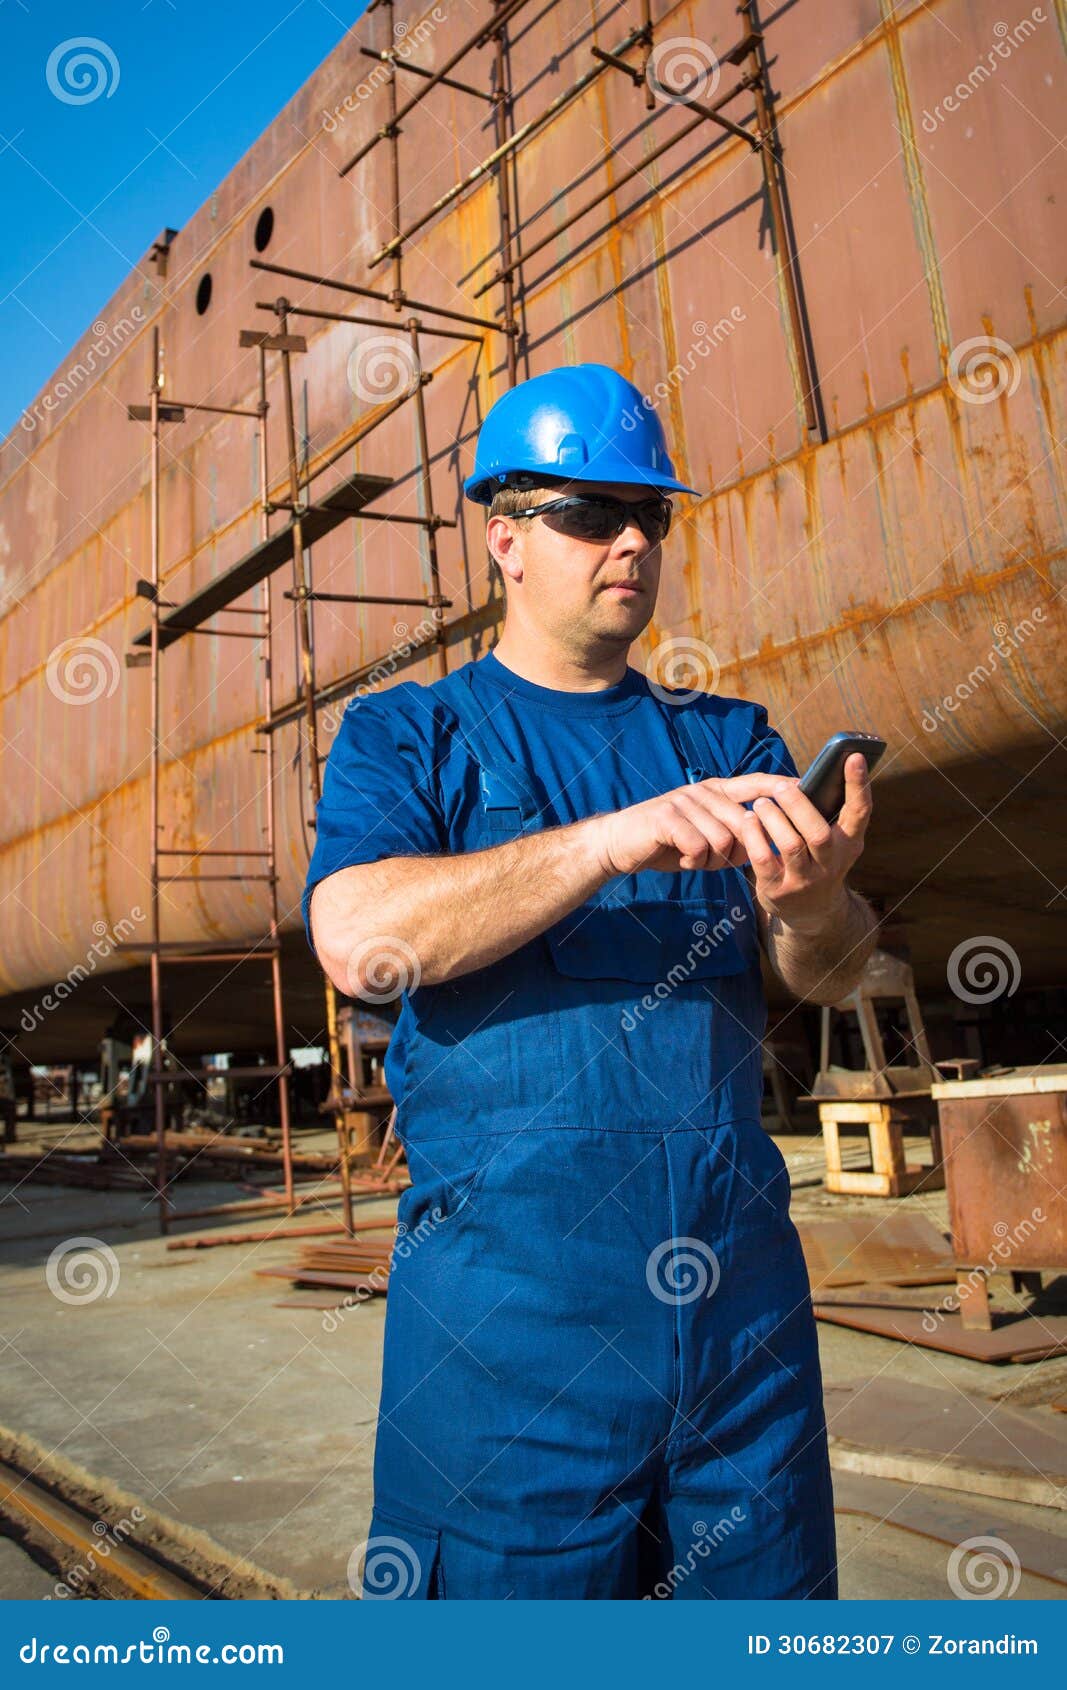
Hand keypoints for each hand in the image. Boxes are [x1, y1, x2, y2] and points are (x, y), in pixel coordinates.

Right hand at [590, 773, 801, 876]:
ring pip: (721, 838)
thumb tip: (766, 842)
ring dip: (710, 859)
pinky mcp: (667, 817)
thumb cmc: (668, 842)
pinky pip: (698, 846)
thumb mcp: (706, 838)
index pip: (754, 783)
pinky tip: (681, 858)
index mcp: (715, 791)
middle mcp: (702, 791)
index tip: (802, 788)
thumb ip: (734, 836)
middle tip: (711, 859)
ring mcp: (684, 801)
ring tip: (693, 858)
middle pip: (743, 822)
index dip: (778, 786)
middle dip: (733, 851)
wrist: (621, 844)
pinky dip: (693, 861)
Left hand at [745, 753, 871, 931]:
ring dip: (773, 819)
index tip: (853, 757)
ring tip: (760, 803)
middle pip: (818, 832)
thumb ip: (829, 813)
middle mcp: (831, 863)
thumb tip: (821, 771)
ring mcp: (805, 880)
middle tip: (781, 787)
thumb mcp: (834, 842)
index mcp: (849, 843)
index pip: (859, 812)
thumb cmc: (820, 860)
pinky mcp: (778, 890)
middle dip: (798, 805)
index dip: (858, 784)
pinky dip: (754, 837)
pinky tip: (748, 821)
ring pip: (790, 845)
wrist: (812, 912)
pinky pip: (763, 860)